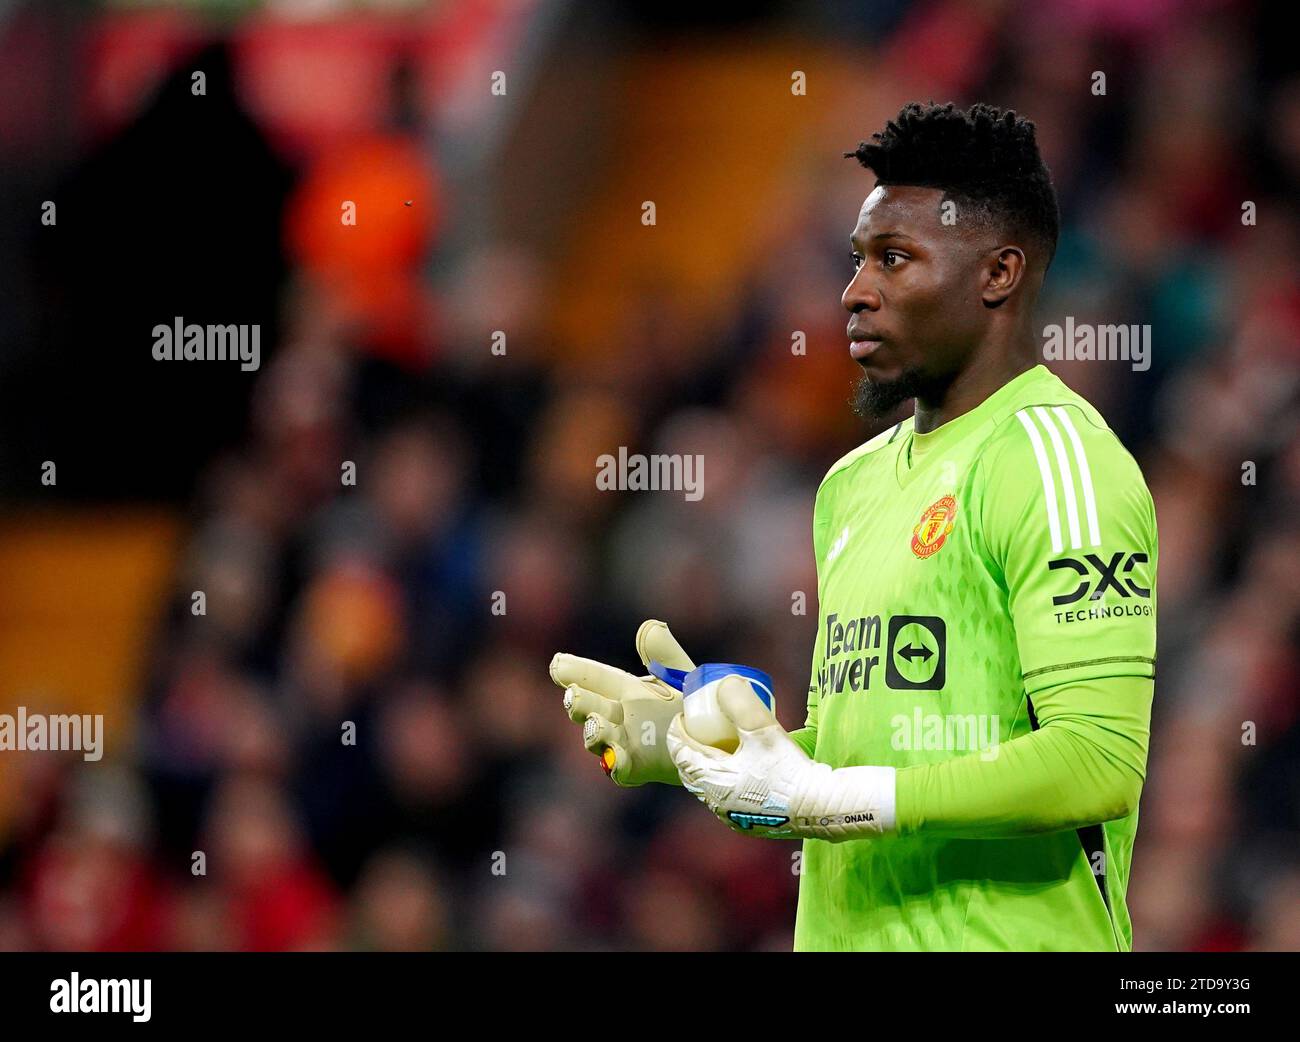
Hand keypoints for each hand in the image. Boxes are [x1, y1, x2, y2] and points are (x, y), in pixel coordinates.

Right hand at [550, 620, 693, 786]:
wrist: (719, 742)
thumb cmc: (695, 705)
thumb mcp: (681, 676)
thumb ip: (665, 654)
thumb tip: (650, 625)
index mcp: (626, 690)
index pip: (595, 678)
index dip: (577, 671)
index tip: (558, 663)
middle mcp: (618, 716)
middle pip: (589, 707)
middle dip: (579, 702)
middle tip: (573, 695)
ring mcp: (624, 743)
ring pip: (597, 737)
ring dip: (594, 731)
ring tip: (596, 724)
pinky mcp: (637, 767)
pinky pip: (619, 768)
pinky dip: (614, 763)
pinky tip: (613, 757)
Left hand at [667, 675, 896, 840]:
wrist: (820, 807)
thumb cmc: (788, 770)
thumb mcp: (761, 728)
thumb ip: (739, 701)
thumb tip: (725, 684)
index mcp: (710, 780)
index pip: (679, 752)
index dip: (677, 729)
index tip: (686, 713)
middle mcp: (714, 803)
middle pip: (690, 771)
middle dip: (692, 747)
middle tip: (702, 727)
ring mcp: (731, 816)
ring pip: (708, 786)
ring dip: (708, 765)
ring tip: (722, 746)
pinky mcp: (748, 823)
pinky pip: (726, 797)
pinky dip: (725, 780)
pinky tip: (742, 770)